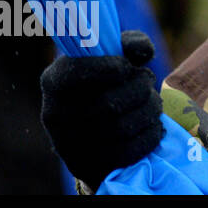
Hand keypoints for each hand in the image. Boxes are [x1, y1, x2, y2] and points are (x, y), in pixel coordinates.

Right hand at [40, 30, 163, 188]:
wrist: (88, 129)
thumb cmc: (102, 82)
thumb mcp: (108, 57)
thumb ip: (128, 44)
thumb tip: (144, 51)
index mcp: (55, 81)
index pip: (77, 73)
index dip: (109, 68)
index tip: (126, 65)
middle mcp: (57, 114)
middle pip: (110, 103)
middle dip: (141, 88)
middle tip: (147, 81)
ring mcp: (72, 143)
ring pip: (124, 127)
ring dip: (150, 109)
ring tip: (152, 101)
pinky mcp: (91, 163)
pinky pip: (132, 150)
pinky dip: (151, 133)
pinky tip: (153, 123)